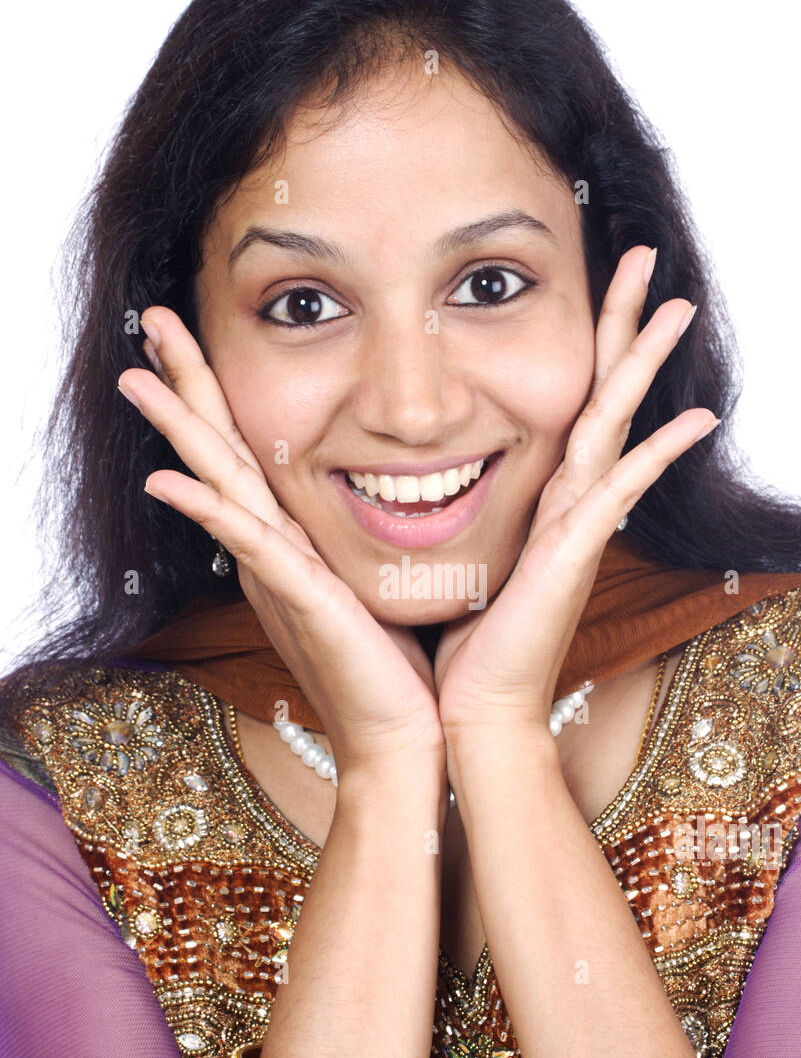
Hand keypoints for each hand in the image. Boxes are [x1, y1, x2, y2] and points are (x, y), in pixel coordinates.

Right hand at [118, 307, 444, 772]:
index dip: (221, 394)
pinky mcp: (304, 605)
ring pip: (222, 488)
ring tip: (136, 378)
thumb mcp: (373, 578)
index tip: (198, 334)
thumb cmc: (397, 665)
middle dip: (187, 386)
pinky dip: (210, 514)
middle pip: (221, 454)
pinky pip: (252, 550)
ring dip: (180, 432)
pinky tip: (171, 481)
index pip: (249, 452)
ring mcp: (282, 578)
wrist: (406, 737)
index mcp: (294, 543)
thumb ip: (354, 536)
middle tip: (152, 320)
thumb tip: (379, 488)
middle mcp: (276, 554)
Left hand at [433, 245, 715, 735]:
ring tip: (679, 307)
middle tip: (647, 259)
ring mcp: (577, 527)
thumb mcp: (457, 552)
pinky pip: (618, 494)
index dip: (585, 344)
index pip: (568, 403)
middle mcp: (567, 503)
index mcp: (541, 497)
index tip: (593, 285)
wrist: (472, 707)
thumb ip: (453, 507)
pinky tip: (695, 421)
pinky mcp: (573, 556)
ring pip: (616, 426)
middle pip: (601, 395)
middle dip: (623, 326)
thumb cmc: (464, 639)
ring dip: (644, 366)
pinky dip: (656, 457)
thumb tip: (417, 471)